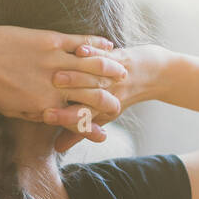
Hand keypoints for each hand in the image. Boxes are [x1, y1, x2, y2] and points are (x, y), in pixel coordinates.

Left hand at [0, 26, 125, 143]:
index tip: (106, 128)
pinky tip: (108, 44)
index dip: (93, 122)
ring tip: (124, 69)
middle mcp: (54, 85)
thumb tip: (48, 119)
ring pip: (91, 66)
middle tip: (125, 96)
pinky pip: (80, 42)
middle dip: (110, 95)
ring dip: (110, 68)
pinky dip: (96, 44)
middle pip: (91, 92)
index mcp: (44, 105)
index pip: (76, 116)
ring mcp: (54, 60)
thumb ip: (33, 113)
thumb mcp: (10, 109)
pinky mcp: (51, 40)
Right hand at [43, 43, 174, 152]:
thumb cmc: (119, 97)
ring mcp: (114, 76)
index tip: (45, 117)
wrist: (152, 75)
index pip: (78, 117)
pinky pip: (106, 56)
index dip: (62, 118)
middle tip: (47, 99)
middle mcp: (108, 95)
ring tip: (58, 76)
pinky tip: (79, 51)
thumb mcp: (99, 117)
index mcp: (100, 111)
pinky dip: (94, 52)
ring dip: (76, 76)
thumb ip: (76, 132)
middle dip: (65, 103)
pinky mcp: (120, 58)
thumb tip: (57, 148)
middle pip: (85, 99)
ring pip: (94, 78)